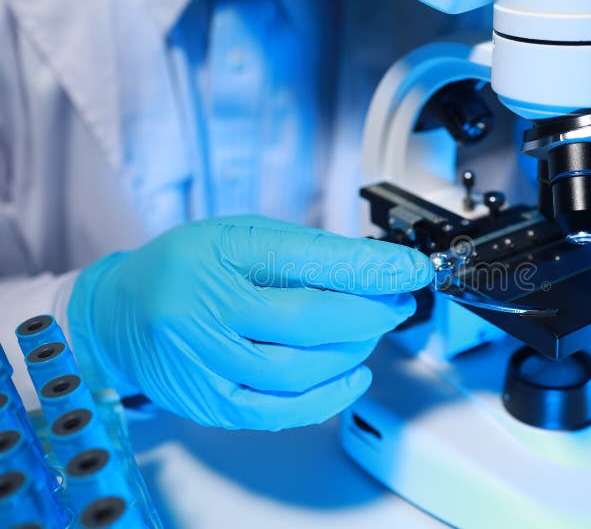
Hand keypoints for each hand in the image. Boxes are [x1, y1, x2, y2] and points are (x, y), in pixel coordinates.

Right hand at [68, 216, 432, 429]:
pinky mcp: (210, 402)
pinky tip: (354, 375)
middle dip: (371, 311)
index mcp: (216, 255)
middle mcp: (204, 309)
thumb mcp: (239, 237)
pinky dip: (328, 396)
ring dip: (354, 349)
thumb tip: (374, 269)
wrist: (119, 315)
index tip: (412, 269)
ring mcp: (205, 362)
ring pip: (301, 368)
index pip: (309, 260)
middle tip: (397, 300)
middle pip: (310, 319)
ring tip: (372, 329)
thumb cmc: (185, 268)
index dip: (372, 267)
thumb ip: (303, 253)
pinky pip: (280, 410)